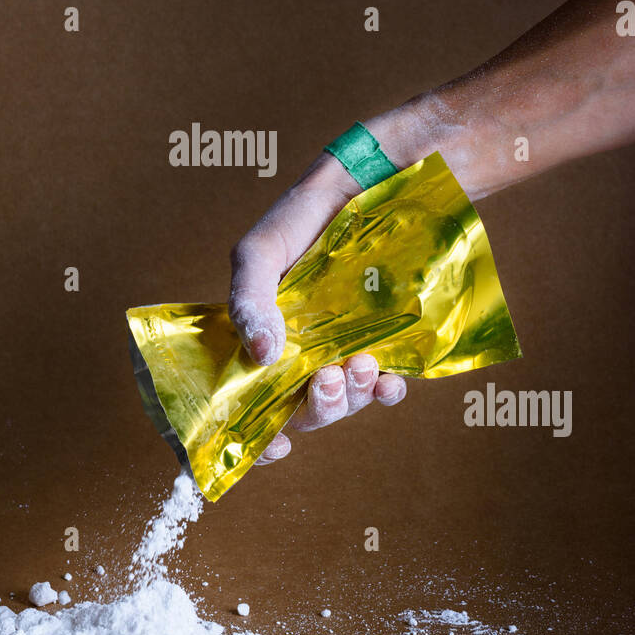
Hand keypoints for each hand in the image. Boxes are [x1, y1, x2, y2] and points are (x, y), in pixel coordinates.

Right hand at [228, 151, 407, 465]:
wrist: (369, 184)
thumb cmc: (302, 216)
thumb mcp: (259, 252)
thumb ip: (248, 300)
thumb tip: (259, 356)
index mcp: (257, 338)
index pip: (244, 402)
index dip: (252, 435)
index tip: (272, 450)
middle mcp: (297, 352)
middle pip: (299, 411)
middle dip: (315, 410)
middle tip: (326, 379)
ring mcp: (338, 349)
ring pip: (341, 402)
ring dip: (350, 398)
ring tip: (360, 365)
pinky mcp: (379, 343)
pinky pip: (384, 386)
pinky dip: (387, 390)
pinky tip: (390, 378)